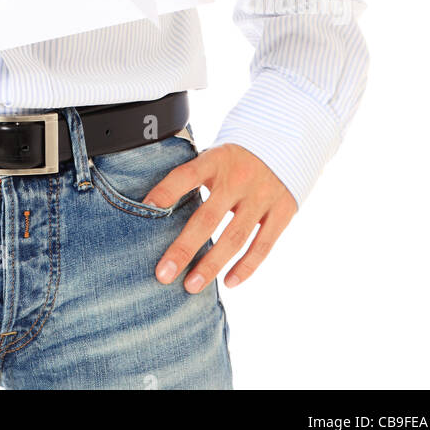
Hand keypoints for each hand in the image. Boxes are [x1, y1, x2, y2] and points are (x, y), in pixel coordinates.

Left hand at [146, 142, 297, 291]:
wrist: (284, 141)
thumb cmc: (235, 158)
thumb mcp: (214, 156)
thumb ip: (192, 177)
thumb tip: (154, 206)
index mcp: (216, 160)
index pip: (187, 175)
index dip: (166, 191)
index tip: (145, 209)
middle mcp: (239, 178)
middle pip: (207, 218)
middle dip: (184, 249)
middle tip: (163, 274)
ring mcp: (262, 196)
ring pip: (234, 238)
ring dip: (212, 265)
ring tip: (191, 287)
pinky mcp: (283, 211)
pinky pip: (263, 245)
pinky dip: (246, 267)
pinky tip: (228, 282)